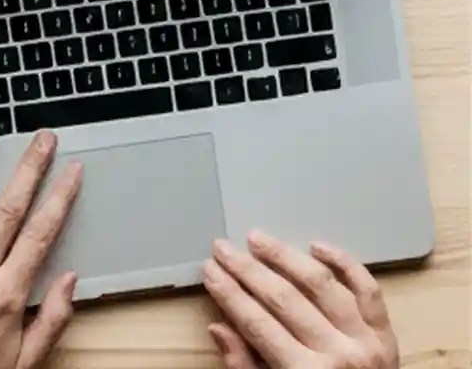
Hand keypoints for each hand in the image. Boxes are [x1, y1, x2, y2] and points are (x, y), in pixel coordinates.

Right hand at [204, 232, 399, 368]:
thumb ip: (245, 367)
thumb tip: (219, 328)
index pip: (256, 323)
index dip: (229, 294)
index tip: (209, 271)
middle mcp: (337, 355)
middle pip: (284, 299)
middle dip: (247, 270)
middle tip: (223, 248)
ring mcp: (366, 341)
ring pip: (322, 285)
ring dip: (286, 257)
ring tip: (259, 239)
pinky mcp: (386, 333)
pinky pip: (368, 289)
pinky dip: (345, 263)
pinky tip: (318, 246)